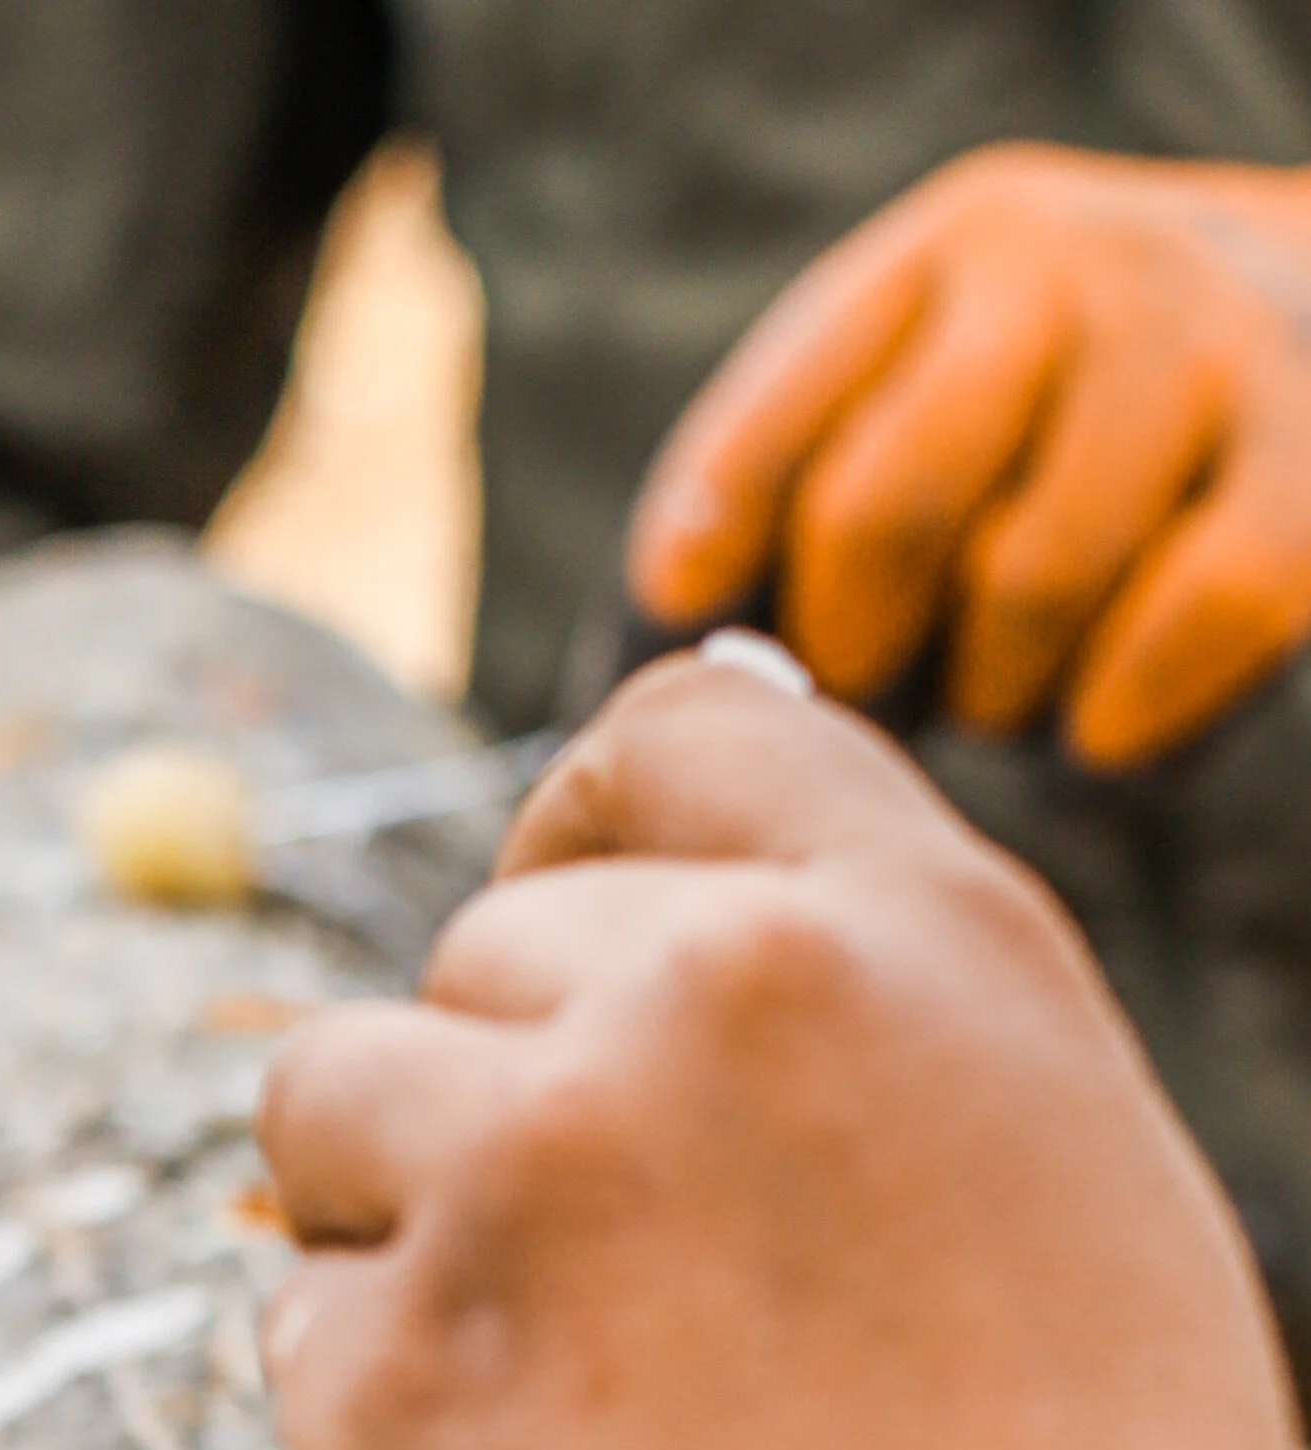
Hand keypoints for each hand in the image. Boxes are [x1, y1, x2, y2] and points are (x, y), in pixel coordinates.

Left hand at [255, 653, 1307, 1449]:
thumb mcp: (1051, 1195)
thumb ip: (866, 1048)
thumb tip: (640, 971)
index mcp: (922, 932)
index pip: (674, 732)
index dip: (574, 832)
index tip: (538, 942)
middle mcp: (720, 994)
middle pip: (475, 952)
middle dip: (497, 1106)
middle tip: (611, 1325)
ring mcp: (539, 1165)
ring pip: (328, 1104)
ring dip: (394, 1239)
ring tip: (564, 1429)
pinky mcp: (398, 1362)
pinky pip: (300, 1332)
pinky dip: (375, 1429)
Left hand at [629, 146, 1310, 762]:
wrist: (1302, 329)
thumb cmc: (1058, 415)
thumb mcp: (929, 383)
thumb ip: (804, 473)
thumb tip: (669, 638)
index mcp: (954, 255)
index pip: (784, 414)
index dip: (714, 537)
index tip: (684, 622)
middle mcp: (1082, 274)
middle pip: (888, 505)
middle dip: (854, 639)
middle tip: (871, 682)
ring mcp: (1207, 355)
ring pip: (1031, 579)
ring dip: (994, 685)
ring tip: (1003, 688)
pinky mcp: (1309, 468)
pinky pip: (1192, 616)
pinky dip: (1123, 707)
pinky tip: (1100, 727)